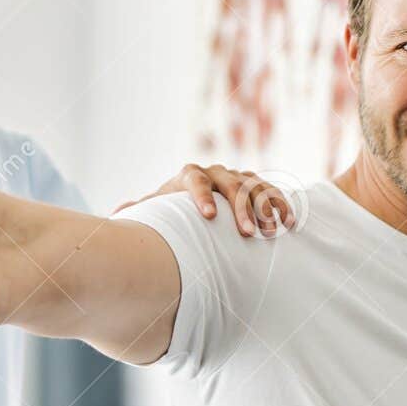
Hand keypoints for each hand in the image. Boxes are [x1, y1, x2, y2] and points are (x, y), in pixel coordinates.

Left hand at [113, 163, 295, 237]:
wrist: (195, 201)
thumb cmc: (173, 210)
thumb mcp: (157, 210)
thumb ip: (141, 210)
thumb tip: (115, 214)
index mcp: (188, 175)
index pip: (195, 180)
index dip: (201, 196)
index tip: (207, 217)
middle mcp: (215, 171)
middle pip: (229, 184)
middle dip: (239, 208)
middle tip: (247, 234)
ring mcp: (236, 176)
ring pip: (254, 186)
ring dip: (265, 208)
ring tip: (272, 232)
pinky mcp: (254, 184)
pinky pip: (271, 192)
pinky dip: (281, 205)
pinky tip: (290, 223)